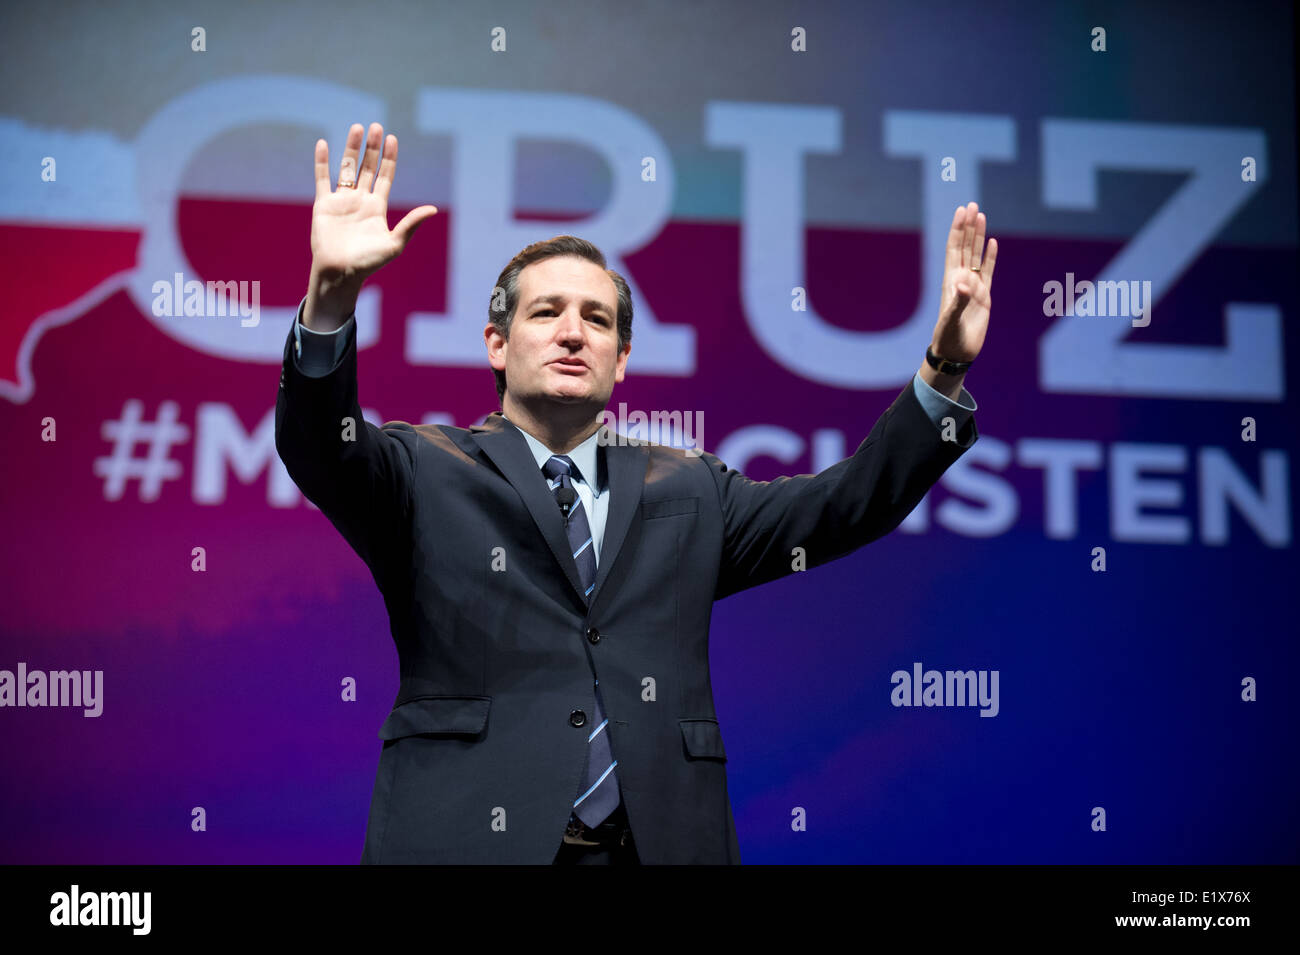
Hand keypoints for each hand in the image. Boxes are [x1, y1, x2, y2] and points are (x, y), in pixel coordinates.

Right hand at [304, 122, 437, 327]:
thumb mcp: (395, 243)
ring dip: (351, 148)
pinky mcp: (323, 204)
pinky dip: (322, 161)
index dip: (388, 158)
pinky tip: (324, 144)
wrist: (340, 272)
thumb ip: (411, 224)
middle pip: (367, 168)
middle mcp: (360, 200)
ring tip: (357, 128)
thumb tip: (433, 209)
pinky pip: (322, 178)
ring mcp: (341, 201)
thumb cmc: (368, 262)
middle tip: (377, 126)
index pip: (384, 176)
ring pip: (346, 168)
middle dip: (372, 148)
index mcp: (377, 208)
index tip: (392, 139)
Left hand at [931, 201, 996, 363]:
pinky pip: (988, 271)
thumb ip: (959, 302)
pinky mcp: (984, 296)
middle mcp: (961, 279)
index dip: (957, 229)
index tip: (961, 211)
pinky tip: (992, 242)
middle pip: (965, 246)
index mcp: (950, 280)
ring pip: (976, 255)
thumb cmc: (949, 338)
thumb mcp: (952, 320)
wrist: (956, 353)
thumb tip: (965, 284)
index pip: (954, 248)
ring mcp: (973, 286)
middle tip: (972, 204)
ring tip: (981, 215)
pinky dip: (990, 256)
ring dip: (978, 236)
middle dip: (967, 226)